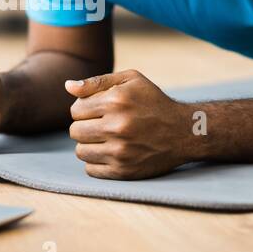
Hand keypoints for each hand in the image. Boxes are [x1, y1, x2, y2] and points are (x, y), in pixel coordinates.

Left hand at [66, 69, 193, 178]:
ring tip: (104, 139)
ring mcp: (120, 151)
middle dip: (84, 127)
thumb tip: (67, 86)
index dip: (83, 110)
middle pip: (75, 132)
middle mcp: (117, 126)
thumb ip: (97, 82)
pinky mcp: (124, 171)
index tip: (96, 111)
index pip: (76, 110)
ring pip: (80, 152)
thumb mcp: (131, 80)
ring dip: (88, 145)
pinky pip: (90, 169)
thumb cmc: (154, 102)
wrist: (184, 131)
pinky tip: (109, 153)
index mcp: (117, 101)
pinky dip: (96, 162)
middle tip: (100, 126)